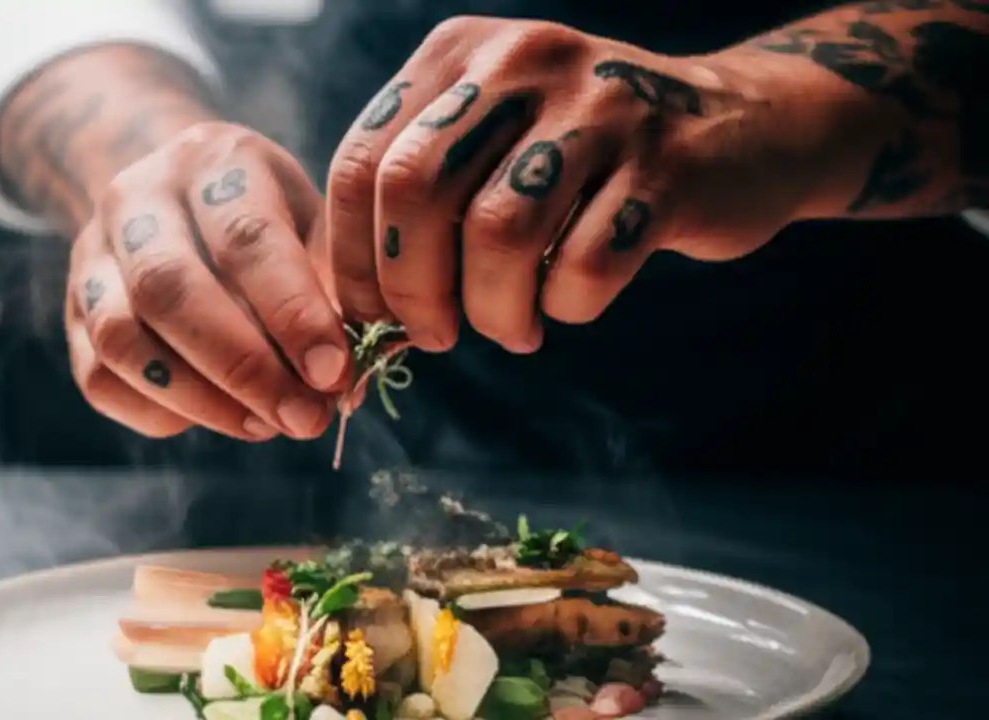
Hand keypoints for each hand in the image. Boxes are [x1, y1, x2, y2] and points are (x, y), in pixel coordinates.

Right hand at [65, 122, 350, 440]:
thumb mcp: (310, 221)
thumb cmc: (268, 216)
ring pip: (122, 338)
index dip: (291, 313)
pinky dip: (160, 412)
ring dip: (200, 399)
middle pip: (170, 288)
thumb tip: (343, 381)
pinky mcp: (73, 310)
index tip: (333, 373)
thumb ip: (333, 288)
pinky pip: (99, 378)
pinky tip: (218, 417)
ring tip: (265, 424)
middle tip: (302, 418)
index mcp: (214, 160)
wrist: (175, 191)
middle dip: (243, 367)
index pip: (246, 237)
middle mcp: (137, 197)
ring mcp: (92, 254)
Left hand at [324, 16, 849, 352]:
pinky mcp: (668, 164)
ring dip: (494, 310)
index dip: (353, 258)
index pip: (363, 162)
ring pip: (500, 235)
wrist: (739, 127)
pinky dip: (569, 306)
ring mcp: (601, 106)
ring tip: (512, 327)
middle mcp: (523, 61)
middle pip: (416, 191)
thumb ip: (423, 197)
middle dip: (412, 289)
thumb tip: (354, 306)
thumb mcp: (494, 139)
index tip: (370, 316)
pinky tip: (573, 301)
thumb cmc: (584, 157)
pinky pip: (586, 265)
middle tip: (435, 336)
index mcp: (461, 53)